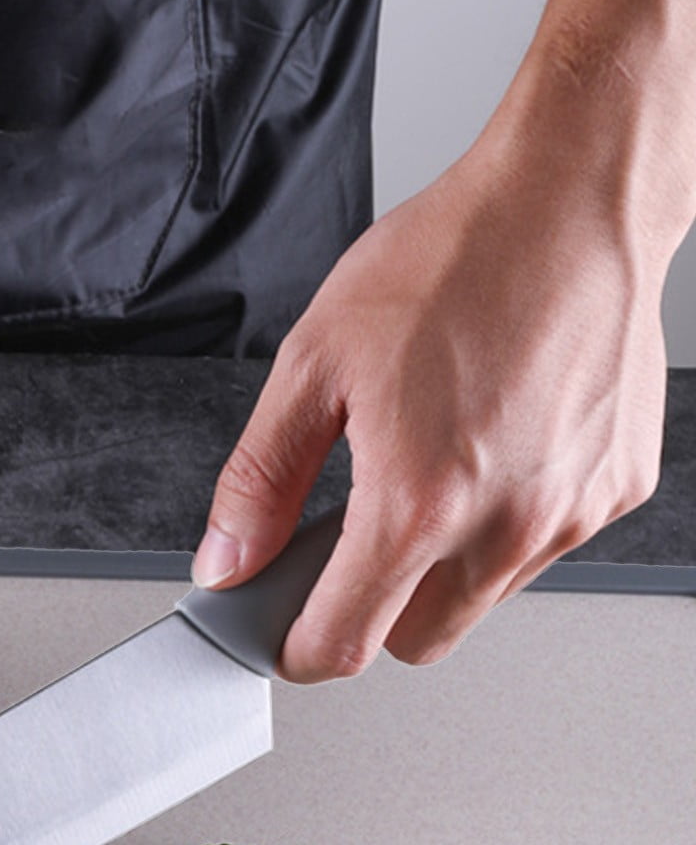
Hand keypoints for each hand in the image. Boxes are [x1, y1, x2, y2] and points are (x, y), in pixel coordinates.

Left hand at [190, 135, 668, 681]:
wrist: (572, 196)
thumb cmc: (453, 261)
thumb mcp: (313, 365)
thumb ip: (261, 481)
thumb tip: (227, 560)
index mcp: (420, 500)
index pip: (345, 643)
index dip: (300, 648)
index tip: (285, 630)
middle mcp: (507, 522)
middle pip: (416, 642)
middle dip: (372, 609)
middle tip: (351, 534)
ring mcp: (571, 512)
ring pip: (480, 600)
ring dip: (441, 567)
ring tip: (429, 464)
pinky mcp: (617, 490)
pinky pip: (540, 548)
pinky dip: (504, 522)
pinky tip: (490, 445)